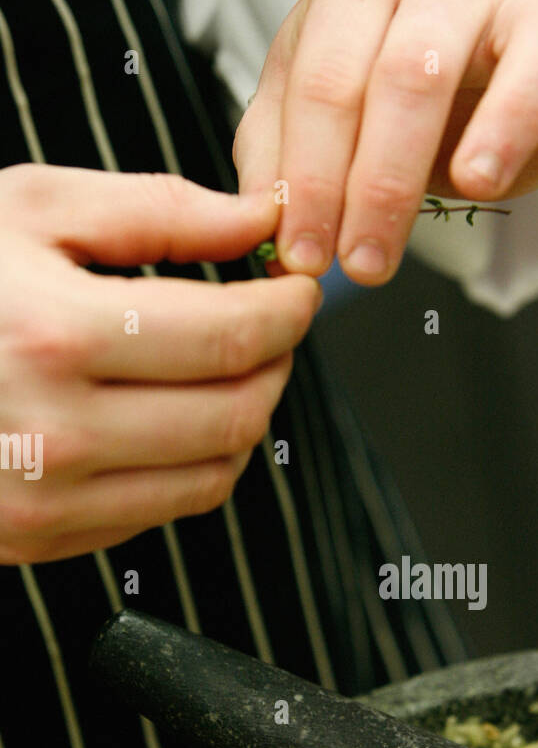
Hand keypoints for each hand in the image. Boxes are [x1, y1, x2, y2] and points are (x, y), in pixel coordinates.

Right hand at [0, 165, 319, 563]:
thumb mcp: (31, 210)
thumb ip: (159, 211)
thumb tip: (259, 220)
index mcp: (54, 335)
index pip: (231, 338)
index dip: (286, 312)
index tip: (295, 290)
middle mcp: (56, 433)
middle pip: (236, 413)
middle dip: (276, 364)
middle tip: (271, 327)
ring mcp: (50, 499)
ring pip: (215, 472)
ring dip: (246, 417)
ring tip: (226, 367)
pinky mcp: (44, 537)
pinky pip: (167, 509)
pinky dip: (196, 461)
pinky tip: (171, 414)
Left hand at [234, 0, 537, 285]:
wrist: (451, 104)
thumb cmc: (380, 122)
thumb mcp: (317, 139)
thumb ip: (284, 165)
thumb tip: (266, 221)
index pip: (329, 82)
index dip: (313, 176)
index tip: (305, 255)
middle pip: (414, 70)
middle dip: (382, 180)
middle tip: (365, 262)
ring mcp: (528, 10)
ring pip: (528, 48)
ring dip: (502, 129)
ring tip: (473, 190)